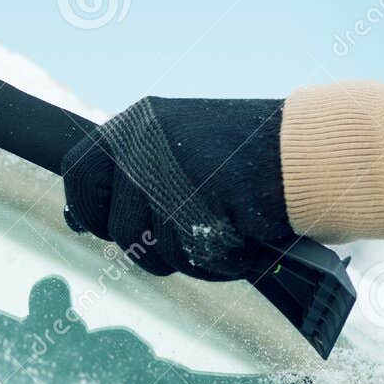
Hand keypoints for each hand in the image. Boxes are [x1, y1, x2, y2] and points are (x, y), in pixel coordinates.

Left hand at [62, 95, 296, 281]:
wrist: (307, 153)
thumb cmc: (246, 159)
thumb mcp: (177, 150)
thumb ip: (131, 177)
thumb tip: (76, 219)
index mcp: (135, 124)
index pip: (77, 172)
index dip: (87, 209)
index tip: (103, 224)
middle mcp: (142, 144)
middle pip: (115, 227)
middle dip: (149, 243)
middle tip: (190, 229)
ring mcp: (167, 174)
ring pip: (153, 250)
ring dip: (190, 253)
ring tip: (223, 225)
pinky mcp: (195, 204)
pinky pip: (191, 258)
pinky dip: (219, 259)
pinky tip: (240, 234)